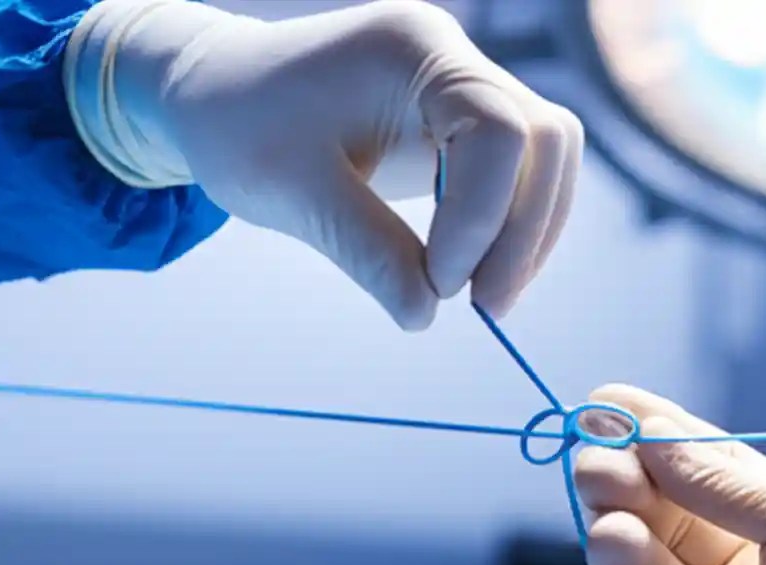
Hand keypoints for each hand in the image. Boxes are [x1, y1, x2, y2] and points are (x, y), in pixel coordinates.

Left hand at [66, 0, 581, 328]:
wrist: (217, 96)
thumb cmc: (239, 127)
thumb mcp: (291, 192)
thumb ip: (365, 250)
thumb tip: (424, 314)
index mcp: (413, 49)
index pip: (498, 132)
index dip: (484, 217)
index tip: (439, 285)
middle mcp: (454, 58)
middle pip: (545, 141)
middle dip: (525, 231)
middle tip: (486, 308)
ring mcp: (466, 88)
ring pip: (548, 159)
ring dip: (529, 234)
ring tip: (484, 298)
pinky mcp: (466, 125)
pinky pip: (523, 175)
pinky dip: (512, 228)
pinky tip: (476, 271)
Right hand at [575, 385, 765, 564]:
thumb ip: (723, 483)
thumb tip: (652, 434)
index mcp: (764, 524)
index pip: (692, 466)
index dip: (648, 432)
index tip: (602, 403)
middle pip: (651, 516)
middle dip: (618, 484)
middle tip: (596, 466)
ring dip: (613, 545)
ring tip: (616, 532)